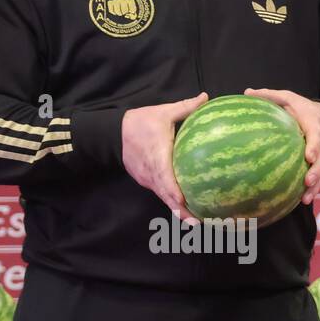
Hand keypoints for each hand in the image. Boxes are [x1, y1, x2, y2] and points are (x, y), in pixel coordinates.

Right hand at [121, 92, 207, 219]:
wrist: (113, 132)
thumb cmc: (141, 122)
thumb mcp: (162, 112)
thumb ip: (185, 108)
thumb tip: (206, 98)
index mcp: (156, 154)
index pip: (164, 175)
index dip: (173, 190)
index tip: (184, 201)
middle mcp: (151, 171)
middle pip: (165, 195)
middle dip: (180, 210)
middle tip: (197, 222)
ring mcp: (147, 179)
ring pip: (164, 197)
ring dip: (178, 210)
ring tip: (196, 222)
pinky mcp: (147, 182)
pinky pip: (161, 194)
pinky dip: (173, 203)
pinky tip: (189, 211)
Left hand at [243, 87, 319, 202]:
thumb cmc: (301, 108)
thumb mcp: (288, 97)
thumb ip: (270, 96)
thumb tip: (247, 92)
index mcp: (314, 124)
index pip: (316, 136)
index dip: (314, 147)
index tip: (308, 156)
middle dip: (317, 172)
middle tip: (307, 181)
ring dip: (316, 186)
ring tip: (306, 199)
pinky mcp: (319, 164)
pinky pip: (318, 179)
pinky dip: (312, 190)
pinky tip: (302, 201)